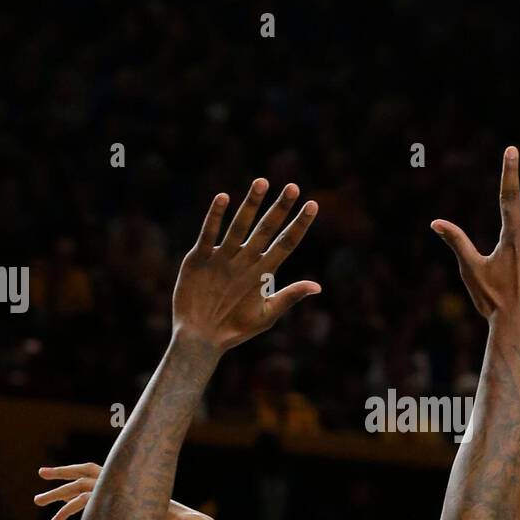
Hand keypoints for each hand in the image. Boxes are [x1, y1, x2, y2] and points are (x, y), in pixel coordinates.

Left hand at [35, 464, 188, 519]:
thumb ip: (131, 518)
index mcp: (126, 483)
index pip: (96, 473)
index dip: (77, 473)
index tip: (61, 475)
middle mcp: (119, 483)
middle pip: (83, 473)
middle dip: (60, 474)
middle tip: (41, 473)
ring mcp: (116, 491)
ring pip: (77, 486)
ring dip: (55, 494)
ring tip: (37, 501)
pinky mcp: (113, 502)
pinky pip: (82, 501)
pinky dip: (67, 510)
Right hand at [172, 181, 320, 351]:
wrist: (202, 337)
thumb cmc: (236, 329)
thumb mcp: (267, 316)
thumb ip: (289, 297)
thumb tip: (317, 286)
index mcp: (264, 272)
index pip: (287, 242)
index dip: (300, 225)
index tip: (313, 205)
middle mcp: (246, 259)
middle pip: (267, 229)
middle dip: (280, 208)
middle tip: (293, 187)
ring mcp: (224, 257)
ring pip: (240, 225)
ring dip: (251, 204)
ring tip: (262, 182)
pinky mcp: (201, 258)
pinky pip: (210, 233)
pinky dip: (215, 217)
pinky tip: (223, 198)